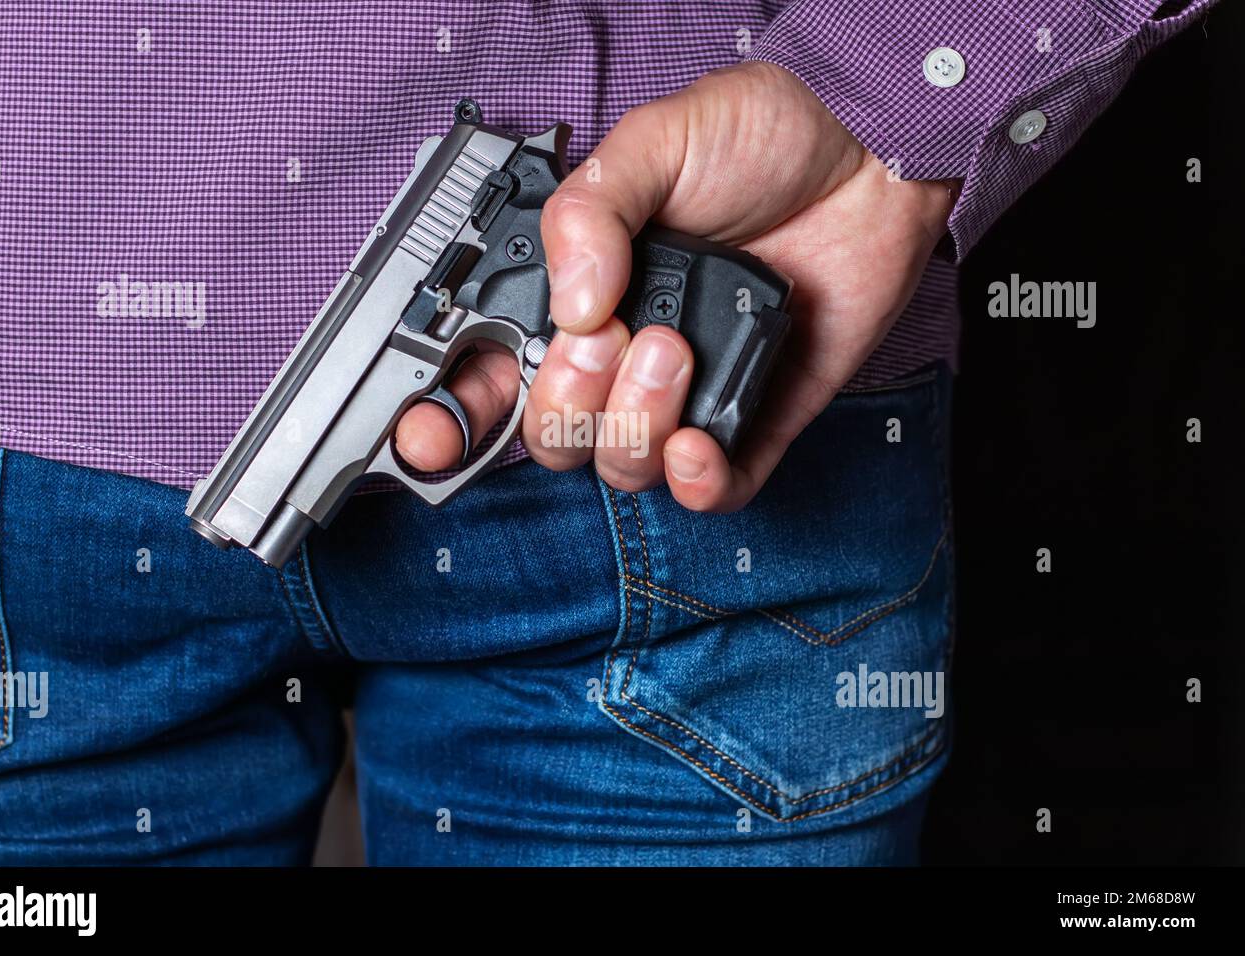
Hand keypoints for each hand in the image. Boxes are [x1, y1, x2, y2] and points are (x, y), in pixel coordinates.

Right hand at [394, 61, 956, 509]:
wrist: (868, 156)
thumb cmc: (762, 137)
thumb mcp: (654, 144)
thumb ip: (590, 211)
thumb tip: (571, 306)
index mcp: (577, 295)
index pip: (494, 376)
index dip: (451, 419)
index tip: (431, 436)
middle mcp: (622, 355)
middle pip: (554, 438)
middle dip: (568, 405)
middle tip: (610, 337)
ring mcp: (686, 393)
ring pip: (622, 467)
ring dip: (635, 423)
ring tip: (675, 348)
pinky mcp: (753, 418)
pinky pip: (708, 492)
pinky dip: (695, 482)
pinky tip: (698, 442)